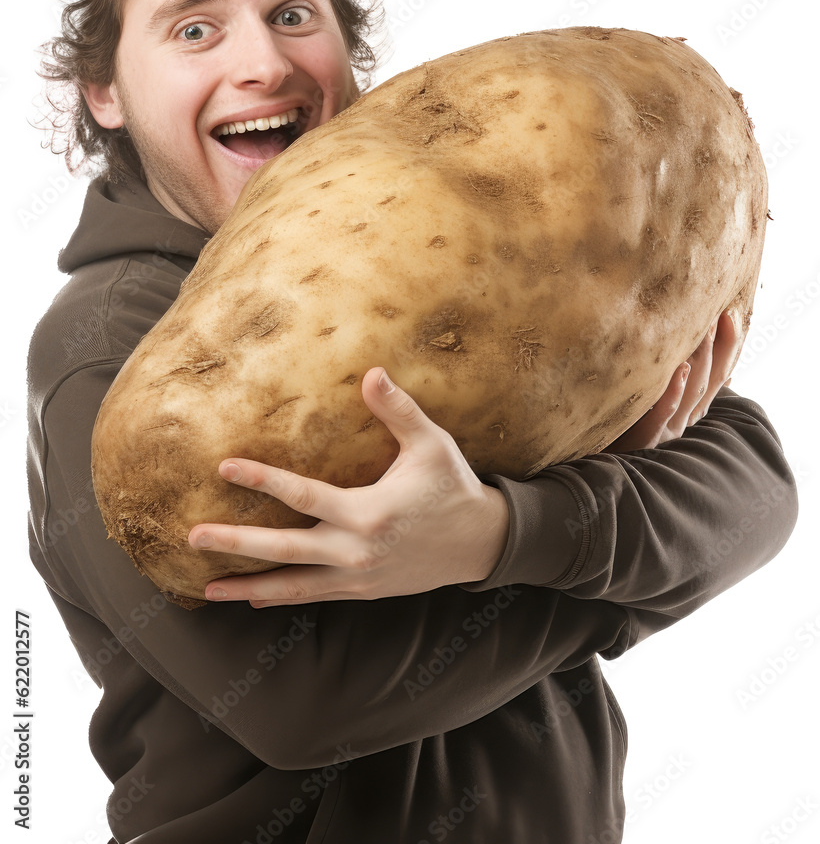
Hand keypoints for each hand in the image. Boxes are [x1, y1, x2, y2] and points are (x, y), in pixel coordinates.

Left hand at [188, 368, 509, 606]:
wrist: (481, 544)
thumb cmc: (453, 487)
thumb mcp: (432, 445)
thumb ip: (398, 411)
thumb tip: (371, 372)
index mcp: (369, 512)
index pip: (304, 495)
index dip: (263, 480)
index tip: (224, 467)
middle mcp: (357, 550)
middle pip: (285, 549)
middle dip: (237, 543)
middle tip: (193, 537)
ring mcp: (358, 576)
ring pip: (294, 585)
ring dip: (248, 586)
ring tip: (206, 589)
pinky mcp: (363, 589)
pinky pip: (314, 596)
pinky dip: (282, 597)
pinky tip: (254, 597)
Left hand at [605, 308, 742, 452]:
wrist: (600, 473)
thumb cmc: (621, 432)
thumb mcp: (652, 404)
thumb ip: (676, 385)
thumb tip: (711, 365)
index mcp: (689, 412)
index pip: (718, 375)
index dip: (728, 346)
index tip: (730, 313)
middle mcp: (683, 421)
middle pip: (708, 380)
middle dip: (718, 346)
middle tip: (719, 311)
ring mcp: (666, 433)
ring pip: (690, 393)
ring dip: (699, 359)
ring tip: (701, 328)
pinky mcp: (643, 444)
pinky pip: (659, 416)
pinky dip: (672, 393)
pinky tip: (677, 369)